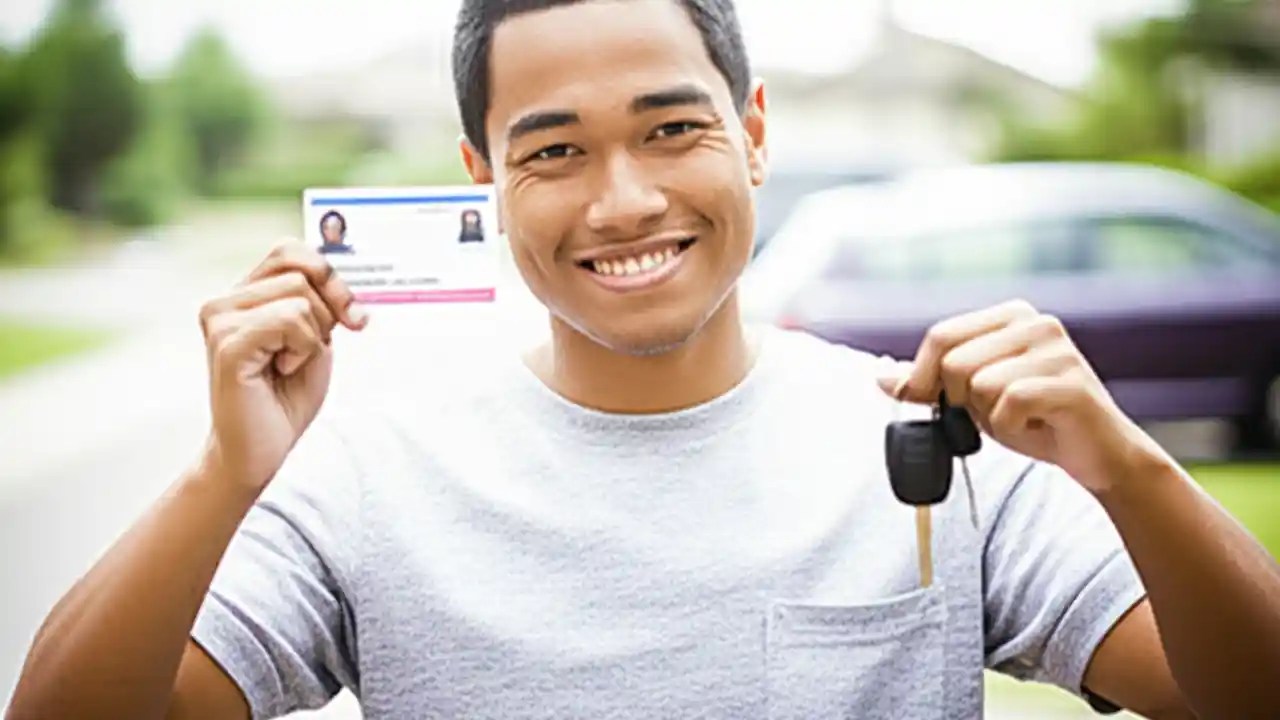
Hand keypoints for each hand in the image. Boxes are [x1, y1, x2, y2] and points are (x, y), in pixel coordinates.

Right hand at [198, 240, 368, 495]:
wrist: (260, 451)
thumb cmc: (286, 398)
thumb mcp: (315, 340)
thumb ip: (320, 303)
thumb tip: (339, 273)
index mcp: (244, 295)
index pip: (291, 251)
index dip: (330, 276)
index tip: (354, 316)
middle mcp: (225, 301)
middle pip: (302, 270)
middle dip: (329, 311)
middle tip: (313, 350)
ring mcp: (220, 319)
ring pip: (300, 295)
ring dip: (312, 336)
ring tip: (288, 364)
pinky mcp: (227, 343)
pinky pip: (290, 320)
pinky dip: (302, 348)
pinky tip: (281, 370)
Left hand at [875, 299, 1162, 494]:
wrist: (1097, 456)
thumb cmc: (1034, 421)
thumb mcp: (974, 398)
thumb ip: (930, 384)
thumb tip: (880, 378)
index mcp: (1010, 315)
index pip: (939, 336)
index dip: (924, 378)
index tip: (936, 403)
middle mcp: (1035, 322)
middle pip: (953, 362)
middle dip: (962, 401)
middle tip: (995, 414)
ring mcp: (1056, 349)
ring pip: (978, 385)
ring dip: (990, 417)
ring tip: (1022, 419)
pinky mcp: (1070, 382)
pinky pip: (1009, 403)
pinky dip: (1012, 427)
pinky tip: (1037, 426)